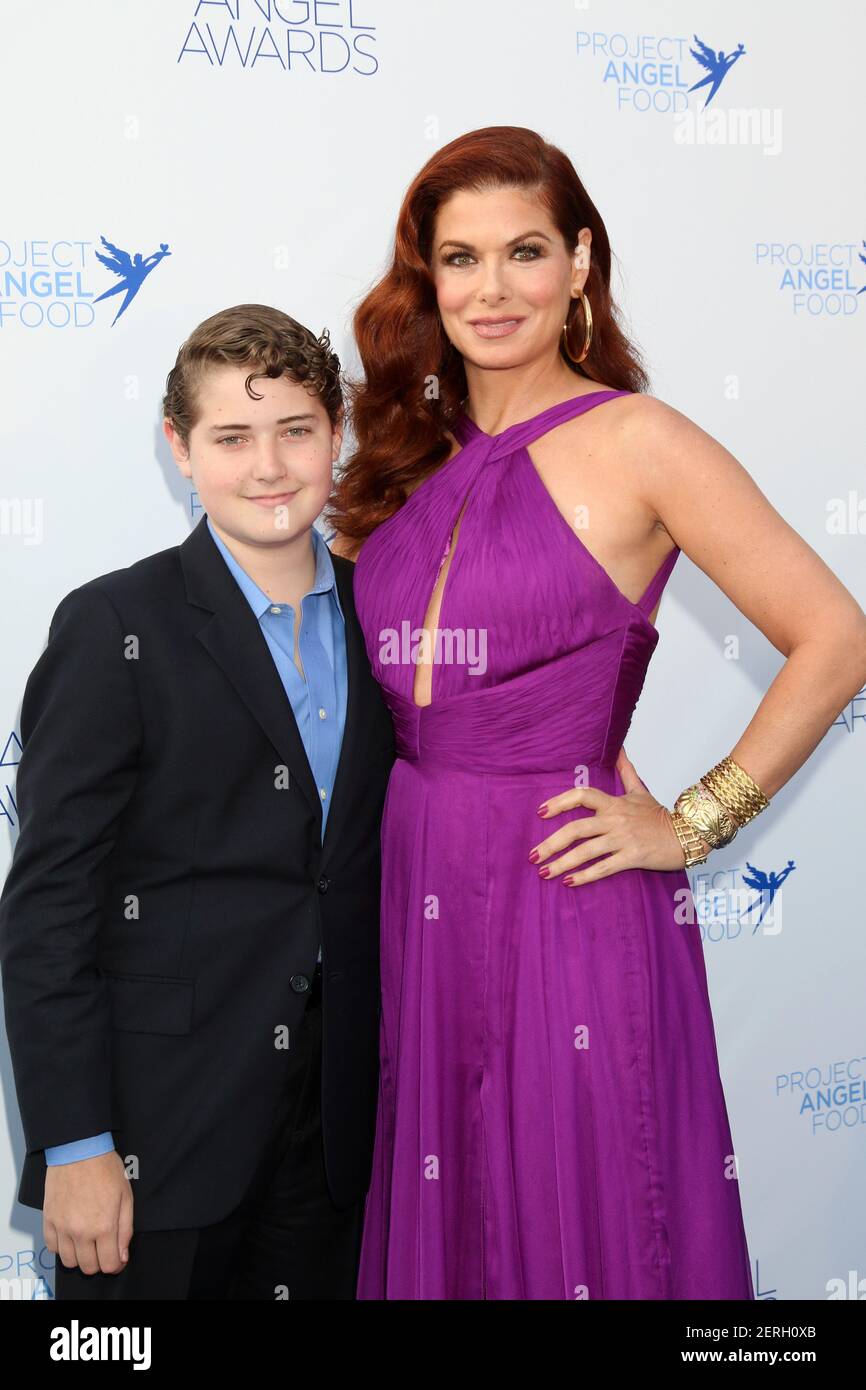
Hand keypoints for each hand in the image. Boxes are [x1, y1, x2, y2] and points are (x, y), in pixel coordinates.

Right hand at [44, 1150, 133, 1275]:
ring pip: (69, 1262)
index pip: (109, 1265)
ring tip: (87, 1242)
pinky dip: (62, 1247)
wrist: (79, 1149)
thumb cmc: (105, 1168)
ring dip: (80, 1257)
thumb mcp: (126, 1196)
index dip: (116, 1264)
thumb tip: (122, 1255)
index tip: (117, 1257)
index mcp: (104, 1226)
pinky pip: (52, 1248)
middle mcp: (81, 1232)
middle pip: (89, 1267)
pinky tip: (71, 1235)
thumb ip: (125, 1230)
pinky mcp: (49, 1220)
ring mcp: (62, 1227)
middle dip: (99, 1262)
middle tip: (103, 1247)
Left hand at [529, 746, 709, 884]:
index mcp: (613, 803)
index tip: (541, 812)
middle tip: (533, 855)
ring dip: (562, 863)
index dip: (559, 803)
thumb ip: (625, 770)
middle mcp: (615, 820)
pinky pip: (603, 868)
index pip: (581, 796)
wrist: (687, 835)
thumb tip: (618, 747)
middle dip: (551, 843)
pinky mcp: (632, 857)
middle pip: (576, 829)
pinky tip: (568, 882)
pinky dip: (584, 876)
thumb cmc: (660, 816)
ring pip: (586, 851)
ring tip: (544, 872)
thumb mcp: (640, 790)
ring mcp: (623, 839)